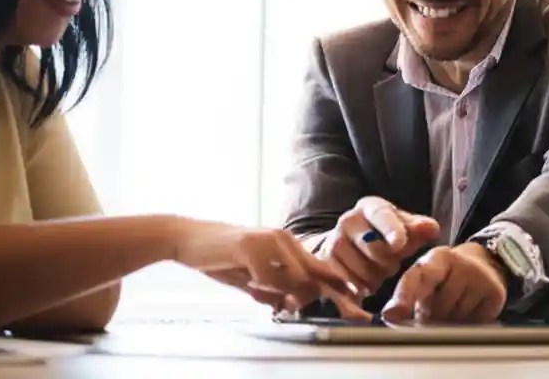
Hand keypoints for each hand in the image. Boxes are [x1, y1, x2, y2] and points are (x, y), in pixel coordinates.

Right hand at [173, 219, 365, 317]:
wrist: (188, 239)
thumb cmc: (222, 259)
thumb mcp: (253, 280)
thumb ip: (272, 291)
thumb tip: (289, 306)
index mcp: (289, 247)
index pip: (322, 270)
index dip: (341, 290)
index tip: (360, 308)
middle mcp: (285, 240)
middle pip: (316, 276)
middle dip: (322, 298)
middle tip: (316, 309)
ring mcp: (270, 240)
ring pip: (295, 279)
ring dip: (281, 294)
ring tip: (254, 286)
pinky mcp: (252, 245)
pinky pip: (270, 277)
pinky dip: (263, 288)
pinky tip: (246, 281)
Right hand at [318, 196, 440, 295]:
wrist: (350, 245)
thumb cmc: (386, 235)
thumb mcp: (404, 229)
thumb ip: (420, 229)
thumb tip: (432, 228)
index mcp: (370, 207)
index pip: (381, 216)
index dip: (391, 229)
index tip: (399, 244)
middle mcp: (347, 220)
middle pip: (373, 248)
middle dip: (388, 261)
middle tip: (391, 261)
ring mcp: (333, 242)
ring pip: (360, 270)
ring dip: (374, 277)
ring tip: (377, 271)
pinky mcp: (324, 264)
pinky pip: (346, 284)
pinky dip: (360, 289)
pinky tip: (365, 284)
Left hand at [381, 242, 506, 323]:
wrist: (486, 264)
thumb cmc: (447, 277)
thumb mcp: (427, 279)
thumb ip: (408, 296)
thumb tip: (390, 316)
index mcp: (433, 259)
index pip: (415, 278)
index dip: (403, 297)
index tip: (391, 314)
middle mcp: (456, 261)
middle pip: (435, 306)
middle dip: (431, 315)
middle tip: (435, 308)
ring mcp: (477, 275)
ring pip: (454, 316)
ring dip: (450, 320)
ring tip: (455, 305)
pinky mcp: (494, 290)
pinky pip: (474, 320)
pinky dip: (469, 321)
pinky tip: (471, 308)